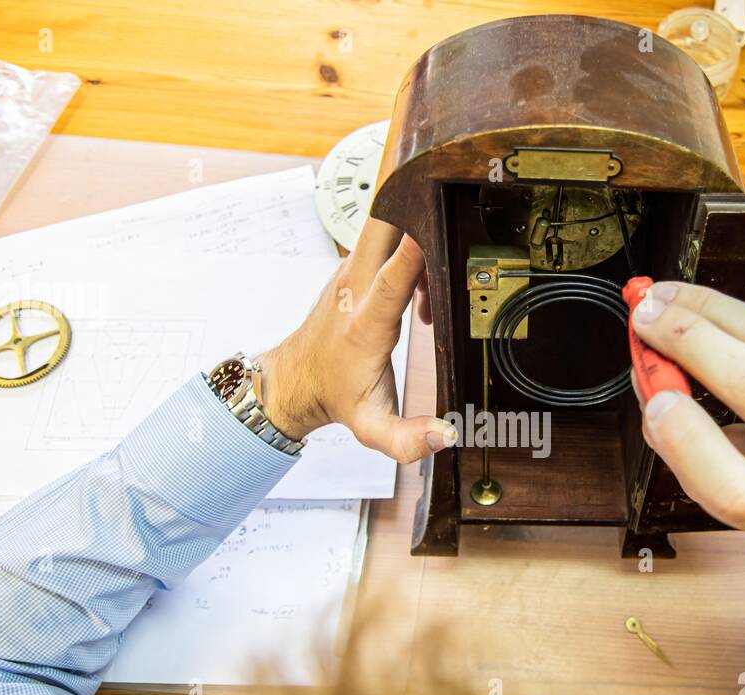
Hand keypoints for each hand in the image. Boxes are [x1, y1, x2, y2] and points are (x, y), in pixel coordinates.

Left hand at [256, 219, 455, 463]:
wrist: (297, 378)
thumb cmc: (336, 395)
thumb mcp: (371, 427)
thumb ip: (406, 438)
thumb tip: (446, 435)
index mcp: (364, 327)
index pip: (392, 280)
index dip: (414, 254)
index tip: (433, 228)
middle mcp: (354, 289)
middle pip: (384, 226)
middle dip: (415, 207)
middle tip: (446, 205)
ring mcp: (352, 269)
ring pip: (388, 225)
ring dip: (420, 234)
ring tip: (437, 285)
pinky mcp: (355, 263)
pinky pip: (387, 238)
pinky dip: (411, 248)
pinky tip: (420, 291)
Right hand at [632, 282, 744, 577]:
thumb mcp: (736, 493)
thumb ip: (686, 448)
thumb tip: (651, 371)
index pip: (734, 486)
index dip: (685, 441)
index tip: (652, 399)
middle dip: (687, 339)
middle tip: (644, 316)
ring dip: (709, 309)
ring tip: (667, 299)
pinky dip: (744, 313)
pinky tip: (714, 311)